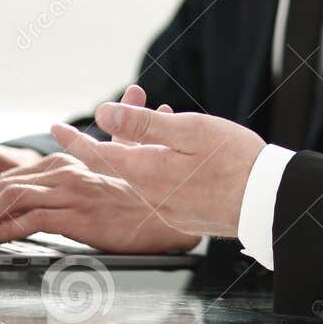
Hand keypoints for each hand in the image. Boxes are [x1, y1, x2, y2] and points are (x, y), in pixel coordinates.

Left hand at [0, 153, 199, 253]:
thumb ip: (80, 168)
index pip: (11, 177)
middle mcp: (67, 172)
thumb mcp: (103, 181)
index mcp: (69, 163)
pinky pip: (31, 219)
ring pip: (10, 199)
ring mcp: (72, 191)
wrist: (168, 217)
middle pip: (3, 185)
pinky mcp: (79, 214)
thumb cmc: (139, 202)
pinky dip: (4, 230)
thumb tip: (53, 171)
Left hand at [50, 92, 264, 238]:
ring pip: (142, 172)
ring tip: (156, 119)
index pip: (96, 156)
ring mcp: (167, 207)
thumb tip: (103, 113)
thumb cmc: (235, 163)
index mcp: (146, 172)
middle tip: (121, 109)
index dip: (73, 141)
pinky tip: (177, 151)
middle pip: (119, 163)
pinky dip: (159, 163)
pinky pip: (160, 185)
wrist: (267, 202)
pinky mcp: (184, 214)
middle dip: (116, 135)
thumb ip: (143, 123)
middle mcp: (150, 194)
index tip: (55, 129)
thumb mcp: (188, 131)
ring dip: (141, 147)